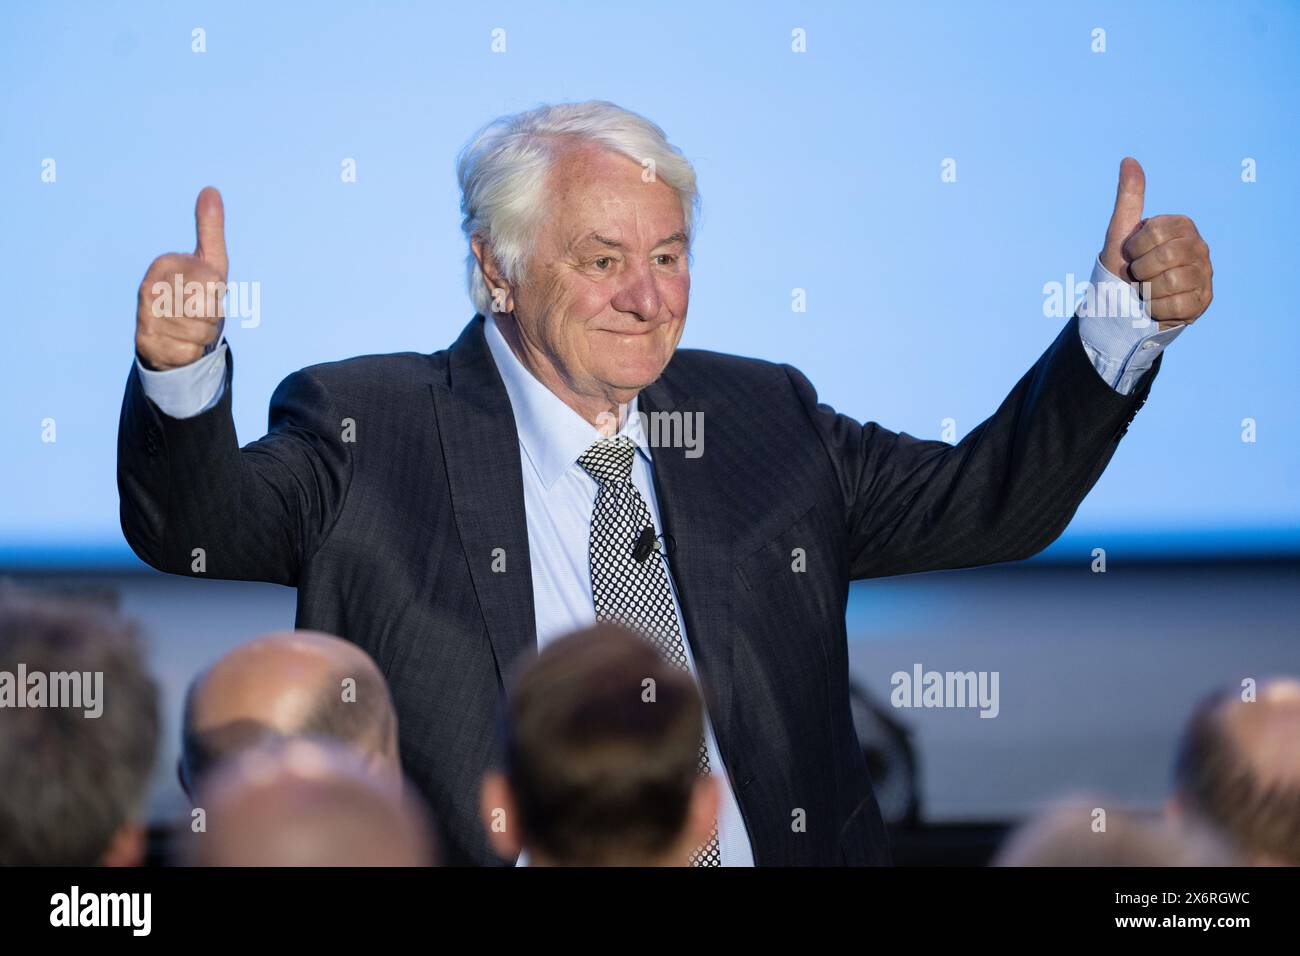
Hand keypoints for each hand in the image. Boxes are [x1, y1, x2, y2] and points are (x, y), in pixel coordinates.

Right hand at [135, 187, 227, 370]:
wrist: (169, 335)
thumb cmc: (194, 294)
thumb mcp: (210, 262)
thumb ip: (210, 228)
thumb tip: (211, 190)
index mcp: (164, 264)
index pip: (213, 284)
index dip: (218, 293)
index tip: (205, 290)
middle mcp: (149, 287)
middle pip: (208, 308)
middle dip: (212, 315)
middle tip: (198, 312)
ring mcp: (145, 315)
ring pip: (201, 331)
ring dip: (203, 334)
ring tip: (189, 327)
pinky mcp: (147, 342)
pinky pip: (190, 350)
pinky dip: (192, 350)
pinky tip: (179, 343)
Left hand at [1099, 157, 1212, 329]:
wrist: (1120, 308)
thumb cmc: (1121, 269)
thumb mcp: (1120, 233)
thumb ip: (1129, 198)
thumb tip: (1128, 159)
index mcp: (1182, 227)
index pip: (1156, 232)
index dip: (1135, 248)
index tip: (1131, 254)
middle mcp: (1200, 247)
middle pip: (1168, 257)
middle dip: (1141, 271)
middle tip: (1138, 276)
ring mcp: (1204, 275)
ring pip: (1172, 283)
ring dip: (1148, 292)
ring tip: (1146, 291)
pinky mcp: (1203, 301)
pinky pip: (1178, 306)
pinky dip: (1158, 309)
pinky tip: (1156, 306)